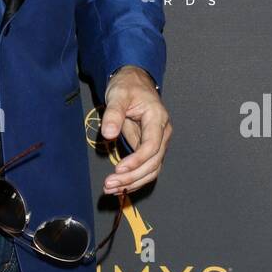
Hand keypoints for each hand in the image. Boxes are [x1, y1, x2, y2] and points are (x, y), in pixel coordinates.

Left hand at [100, 66, 171, 195]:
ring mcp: (158, 143)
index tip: (119, 169)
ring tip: (110, 189)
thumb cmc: (128, 87)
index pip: (152, 146)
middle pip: (153, 163)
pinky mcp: (149, 149)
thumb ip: (114, 114)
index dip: (137, 160)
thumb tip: (109, 134)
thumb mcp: (118, 95)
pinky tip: (119, 186)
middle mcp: (162, 133)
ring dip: (132, 182)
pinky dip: (133, 179)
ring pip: (151, 170)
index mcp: (157, 119)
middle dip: (132, 177)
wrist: (134, 83)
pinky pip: (146, 168)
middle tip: (110, 184)